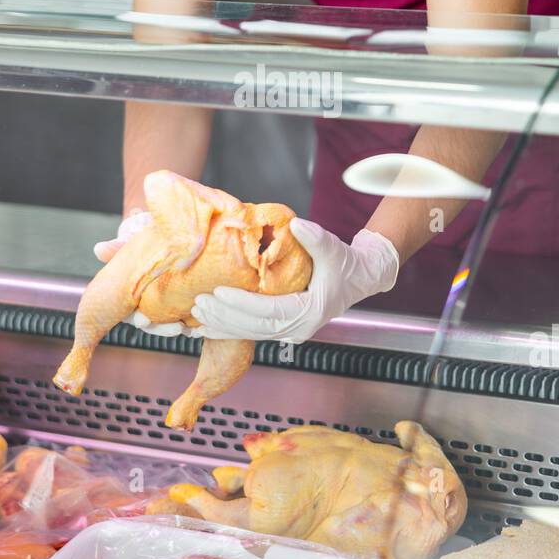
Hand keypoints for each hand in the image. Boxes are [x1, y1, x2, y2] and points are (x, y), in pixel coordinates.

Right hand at [94, 210, 201, 339]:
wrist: (169, 235)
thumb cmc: (146, 243)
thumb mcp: (133, 244)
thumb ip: (118, 248)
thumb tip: (99, 249)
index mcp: (133, 298)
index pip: (134, 316)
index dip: (141, 320)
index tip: (144, 320)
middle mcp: (149, 305)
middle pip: (154, 324)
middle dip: (164, 329)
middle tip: (178, 328)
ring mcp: (167, 304)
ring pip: (172, 322)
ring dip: (182, 328)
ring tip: (193, 329)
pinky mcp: (185, 301)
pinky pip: (189, 315)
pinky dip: (196, 321)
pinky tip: (204, 323)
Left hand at [190, 219, 398, 344]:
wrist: (360, 278)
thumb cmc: (346, 263)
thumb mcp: (333, 248)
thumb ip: (315, 238)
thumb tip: (296, 225)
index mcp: (310, 311)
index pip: (269, 311)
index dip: (242, 303)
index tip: (219, 291)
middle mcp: (299, 328)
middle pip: (255, 327)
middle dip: (224, 316)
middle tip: (200, 302)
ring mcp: (291, 332)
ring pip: (251, 334)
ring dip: (223, 325)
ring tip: (197, 314)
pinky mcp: (283, 329)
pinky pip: (253, 333)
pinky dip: (230, 330)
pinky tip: (208, 327)